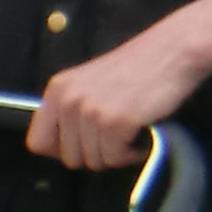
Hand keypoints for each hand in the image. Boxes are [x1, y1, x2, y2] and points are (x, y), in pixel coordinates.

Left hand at [31, 24, 202, 171]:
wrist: (174, 50)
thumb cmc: (138, 68)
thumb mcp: (89, 83)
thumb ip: (70, 110)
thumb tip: (61, 148)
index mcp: (58, 90)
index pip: (37, 142)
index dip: (60, 151)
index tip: (82, 145)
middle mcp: (69, 100)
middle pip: (68, 158)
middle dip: (95, 154)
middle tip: (115, 137)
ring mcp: (91, 111)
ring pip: (94, 161)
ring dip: (115, 153)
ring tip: (130, 131)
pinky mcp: (115, 121)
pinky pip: (115, 158)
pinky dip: (131, 153)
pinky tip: (141, 134)